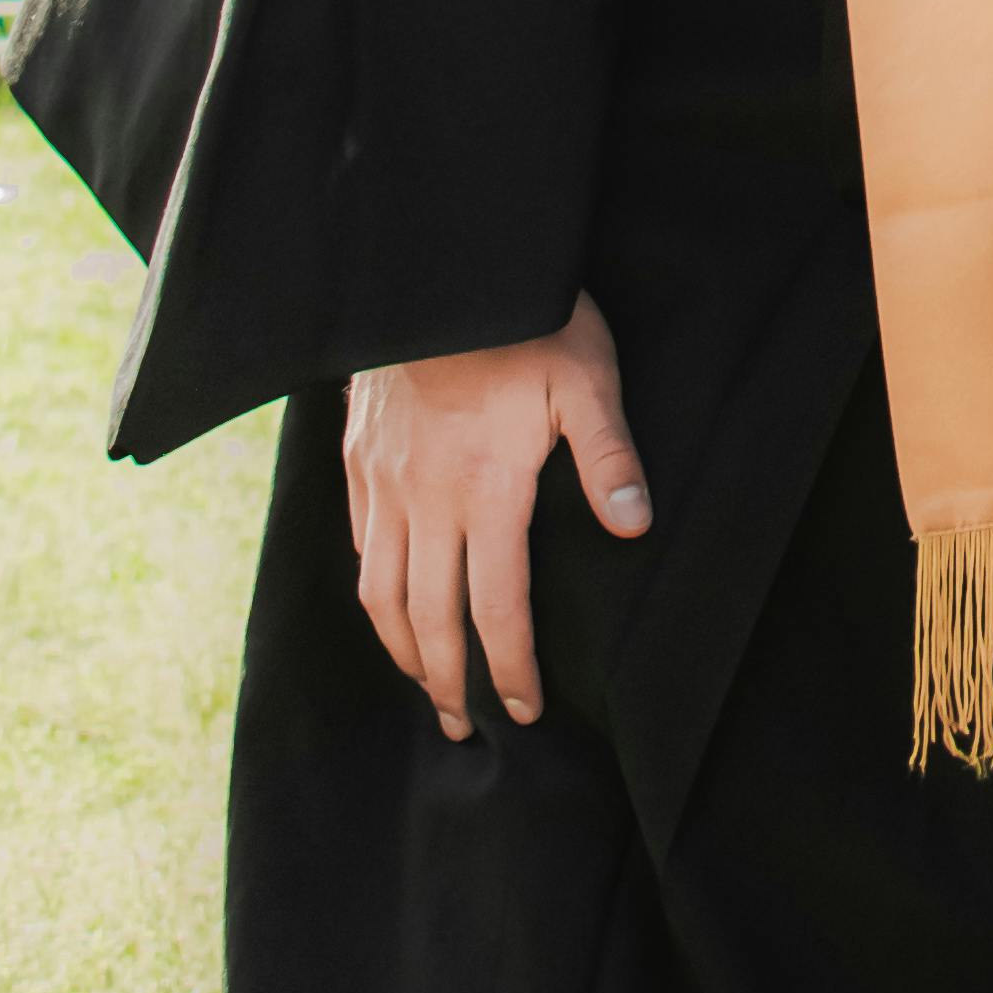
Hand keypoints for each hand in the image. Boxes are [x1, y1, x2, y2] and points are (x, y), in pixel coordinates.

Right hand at [343, 293, 651, 737]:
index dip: (508, 669)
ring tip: (423, 684)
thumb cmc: (526, 317)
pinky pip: (358, 543)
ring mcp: (383, 481)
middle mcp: (425, 499)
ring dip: (401, 650)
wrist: (441, 265)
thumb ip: (609, 457)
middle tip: (464, 727)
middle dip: (449, 683)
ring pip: (380, 592)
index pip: (495, 608)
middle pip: (429, 619)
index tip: (522, 710)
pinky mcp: (358, 458)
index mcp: (486, 490)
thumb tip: (634, 528)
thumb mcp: (586, 377)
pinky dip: (373, 589)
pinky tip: (388, 603)